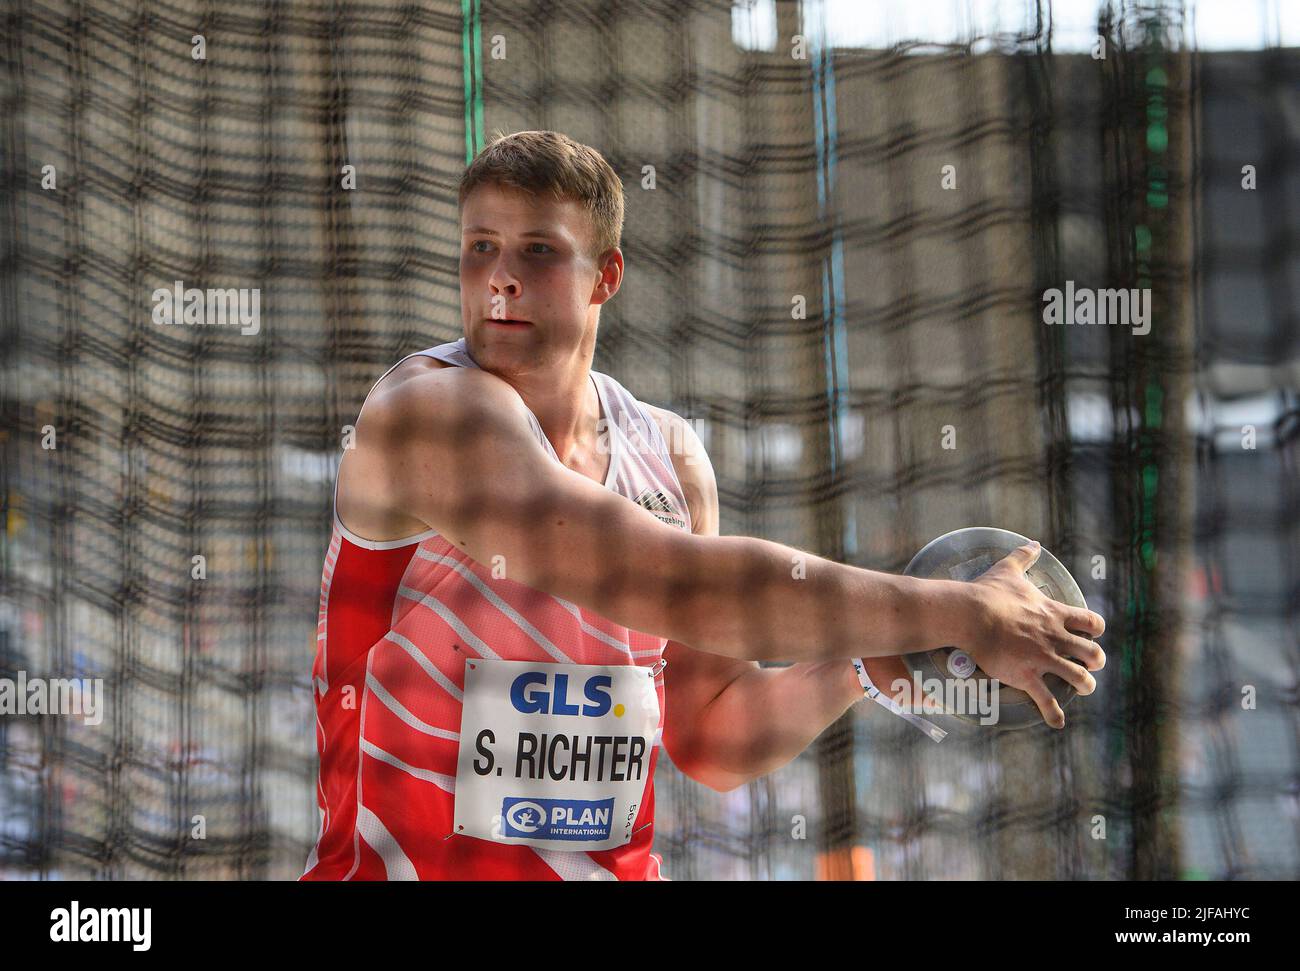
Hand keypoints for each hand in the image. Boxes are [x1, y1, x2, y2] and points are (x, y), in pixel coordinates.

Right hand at [963, 542, 1105, 727]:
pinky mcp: (1026, 675)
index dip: (1095, 631)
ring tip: (1081, 688)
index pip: (1091, 623)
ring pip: (1079, 678)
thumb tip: (1033, 544)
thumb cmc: (988, 592)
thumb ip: (1024, 556)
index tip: (1090, 635)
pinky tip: (1058, 722)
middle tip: (1087, 665)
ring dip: (1084, 685)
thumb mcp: (1009, 570)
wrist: (969, 613)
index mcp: (1054, 614)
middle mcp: (1055, 637)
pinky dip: (1054, 713)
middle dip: (1095, 661)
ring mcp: (1043, 658)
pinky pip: (1047, 700)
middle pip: (1094, 653)